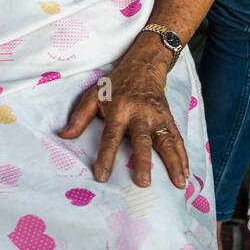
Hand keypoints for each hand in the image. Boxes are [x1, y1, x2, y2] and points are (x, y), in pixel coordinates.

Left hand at [59, 53, 187, 188]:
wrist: (143, 66)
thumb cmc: (115, 84)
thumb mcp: (93, 94)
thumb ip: (80, 116)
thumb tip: (63, 135)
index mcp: (119, 110)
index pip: (111, 137)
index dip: (105, 157)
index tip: (102, 177)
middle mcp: (140, 114)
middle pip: (142, 141)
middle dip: (143, 162)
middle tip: (144, 182)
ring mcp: (157, 117)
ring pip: (166, 141)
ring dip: (173, 162)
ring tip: (178, 184)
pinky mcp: (168, 119)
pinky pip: (177, 139)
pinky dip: (183, 157)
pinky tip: (185, 174)